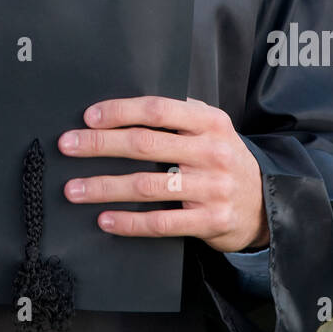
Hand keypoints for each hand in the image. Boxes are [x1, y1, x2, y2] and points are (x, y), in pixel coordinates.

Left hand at [58, 95, 268, 252]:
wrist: (264, 202)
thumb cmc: (222, 159)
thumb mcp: (211, 129)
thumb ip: (179, 116)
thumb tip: (124, 109)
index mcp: (209, 122)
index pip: (157, 110)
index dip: (120, 111)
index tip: (89, 117)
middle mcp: (211, 152)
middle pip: (144, 144)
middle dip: (99, 144)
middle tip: (68, 146)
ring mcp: (211, 188)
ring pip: (146, 185)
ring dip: (104, 186)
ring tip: (74, 188)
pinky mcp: (209, 221)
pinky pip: (160, 222)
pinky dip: (129, 222)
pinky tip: (105, 219)